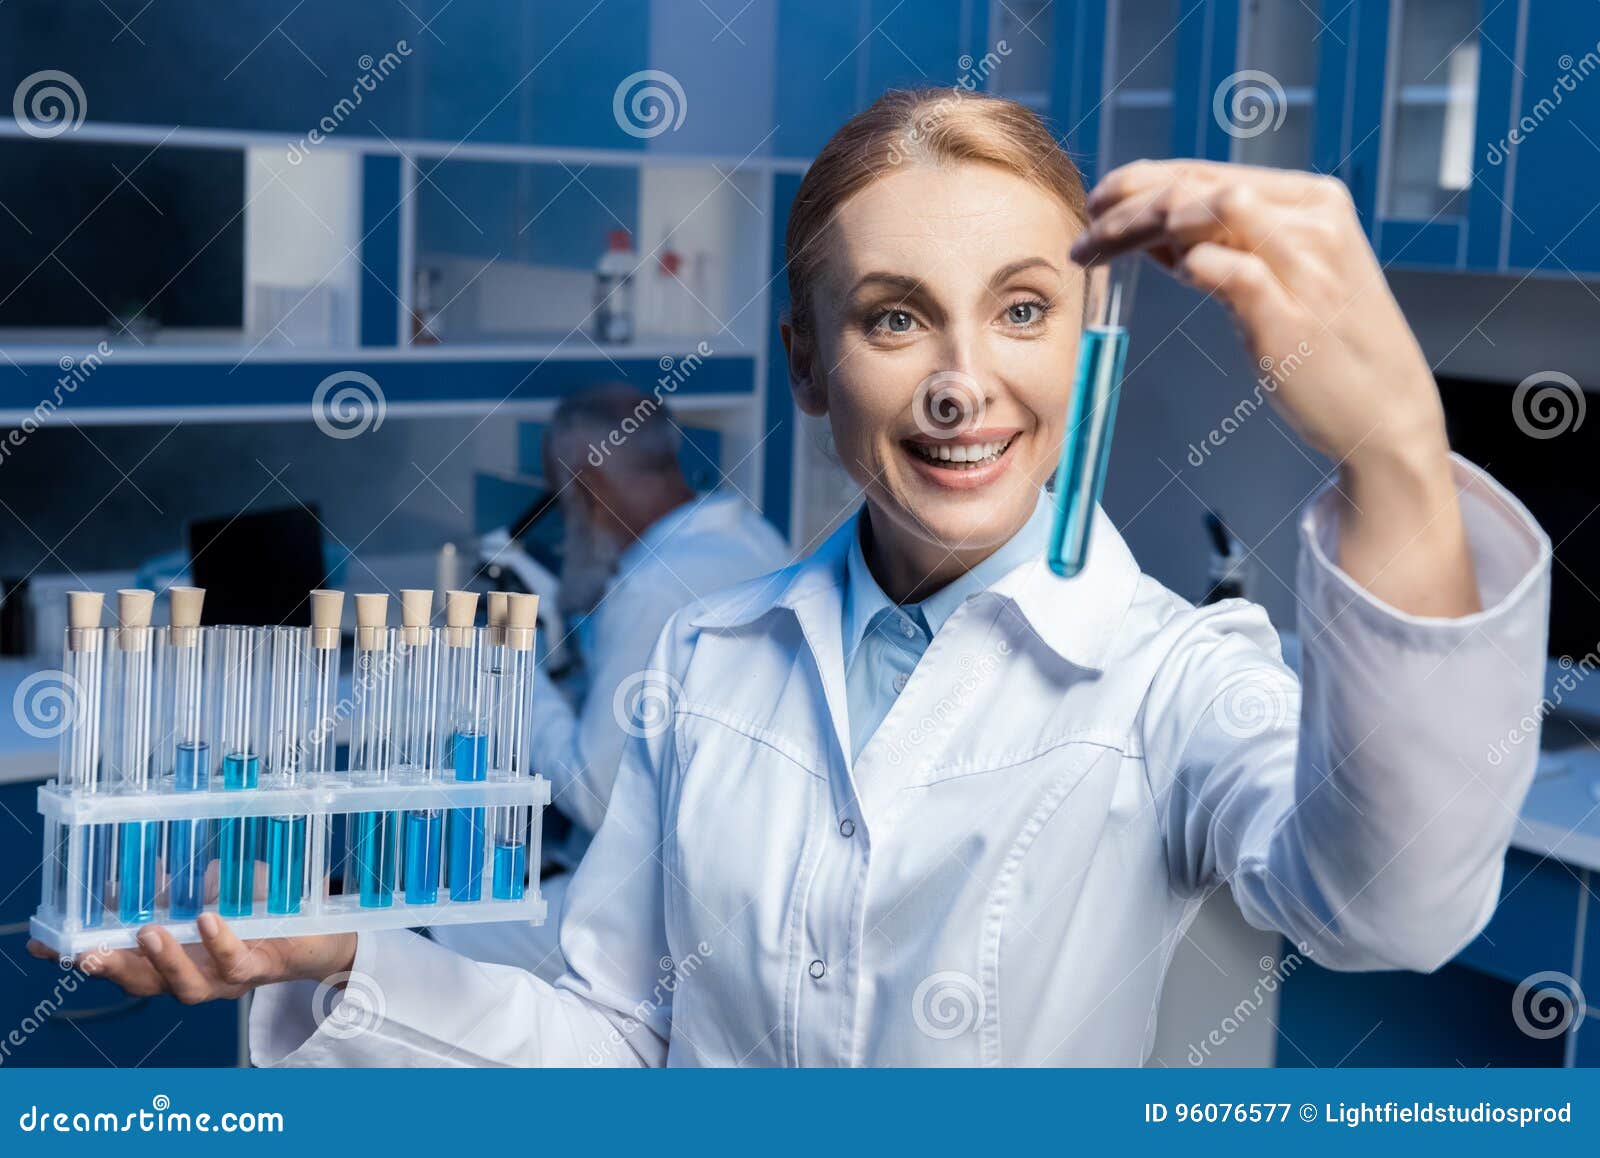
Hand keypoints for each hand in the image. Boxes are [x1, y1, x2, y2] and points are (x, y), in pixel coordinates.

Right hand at [28, 914, 356, 1003]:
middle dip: (112, 970)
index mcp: (174, 959)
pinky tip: (207, 919)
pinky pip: (238, 962)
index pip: (118, 962)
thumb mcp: (206, 893)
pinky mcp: (264, 967)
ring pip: (188, 985)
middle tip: (84, 953)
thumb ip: (169, 891)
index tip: (43, 944)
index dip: (79, 956)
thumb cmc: (260, 909)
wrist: (327, 929)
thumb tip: (122, 878)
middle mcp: (196, 976)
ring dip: (163, 961)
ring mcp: (229, 978)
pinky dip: (220, 942)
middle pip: (144, 985)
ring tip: (144, 932)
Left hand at [1071, 159, 1477, 616]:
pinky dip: (1191, 266)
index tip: (1097, 203)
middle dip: (1127, 204)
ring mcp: (1305, 265)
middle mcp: (1313, 220)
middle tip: (1083, 235)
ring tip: (1103, 252)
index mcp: (1312, 200)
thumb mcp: (1276, 279)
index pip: (1208, 170)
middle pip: (1198, 184)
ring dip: (1143, 224)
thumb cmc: (1325, 347)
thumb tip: (1147, 229)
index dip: (1141, 180)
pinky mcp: (1291, 313)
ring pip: (1210, 208)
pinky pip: (1228, 269)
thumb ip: (1218, 247)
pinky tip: (1173, 277)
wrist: (1385, 411)